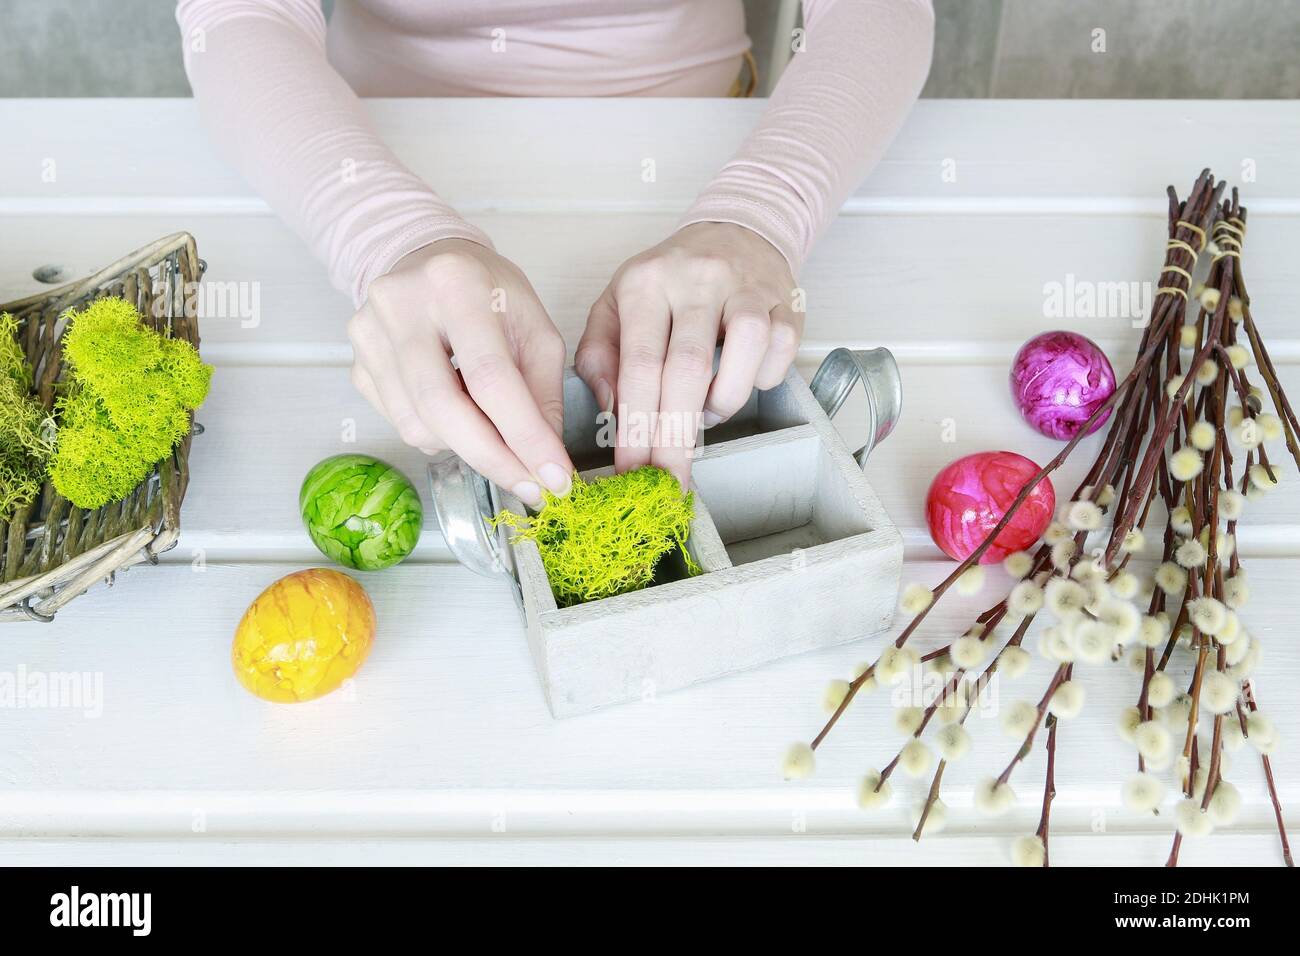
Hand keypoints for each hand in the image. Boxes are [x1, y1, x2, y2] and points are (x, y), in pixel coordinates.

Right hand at [347, 239, 572, 507]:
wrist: (426, 260)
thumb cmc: (488, 293)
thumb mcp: (532, 325)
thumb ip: (543, 389)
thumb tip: (545, 458)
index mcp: (457, 284)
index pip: (491, 377)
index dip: (524, 436)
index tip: (554, 477)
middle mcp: (402, 305)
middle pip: (443, 407)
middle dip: (493, 459)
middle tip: (529, 486)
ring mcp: (369, 336)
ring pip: (418, 425)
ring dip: (466, 448)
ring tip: (495, 436)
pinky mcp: (356, 363)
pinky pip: (400, 423)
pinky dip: (439, 435)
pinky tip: (459, 414)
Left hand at [575, 222, 801, 485]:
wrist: (735, 230)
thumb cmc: (670, 279)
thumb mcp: (617, 303)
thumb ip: (600, 355)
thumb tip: (612, 409)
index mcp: (645, 283)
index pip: (638, 365)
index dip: (636, 425)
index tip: (631, 470)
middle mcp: (695, 280)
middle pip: (687, 370)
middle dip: (676, 437)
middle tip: (669, 479)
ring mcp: (744, 287)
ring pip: (743, 353)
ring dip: (724, 401)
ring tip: (708, 414)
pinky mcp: (783, 299)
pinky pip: (779, 351)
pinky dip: (762, 378)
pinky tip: (744, 378)